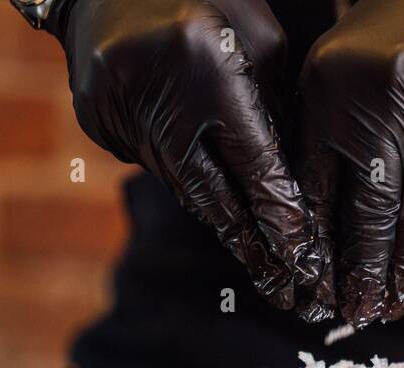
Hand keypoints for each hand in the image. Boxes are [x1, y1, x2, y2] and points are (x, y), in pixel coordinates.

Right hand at [59, 0, 322, 308]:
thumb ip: (275, 108)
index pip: (254, 162)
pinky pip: (154, 164)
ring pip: (184, 188)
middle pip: (214, 195)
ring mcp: (117, 109)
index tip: (307, 261)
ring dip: (227, 230)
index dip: (282, 218)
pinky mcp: (96, 118)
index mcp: (207, 63)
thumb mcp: (258, 37)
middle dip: (255, 250)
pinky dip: (188, 185)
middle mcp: (157, 94)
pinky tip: (220, 213)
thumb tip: (291, 185)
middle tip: (287, 295)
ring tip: (266, 272)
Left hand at [296, 0, 403, 325]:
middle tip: (355, 314)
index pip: (320, 183)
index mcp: (333, 84)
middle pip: (370, 208)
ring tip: (392, 304)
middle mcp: (383, 100)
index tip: (315, 282)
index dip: (319, 241)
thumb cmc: (403, 20)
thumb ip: (330, 126)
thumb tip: (322, 217)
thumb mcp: (346, 60)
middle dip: (362, 270)